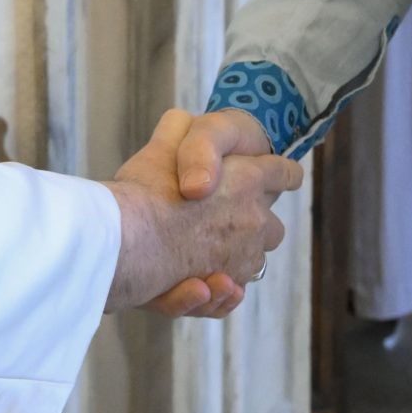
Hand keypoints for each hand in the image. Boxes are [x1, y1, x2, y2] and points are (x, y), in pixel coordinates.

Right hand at [103, 108, 300, 313]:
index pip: (283, 173)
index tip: (284, 176)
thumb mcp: (160, 146)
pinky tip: (196, 284)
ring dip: (233, 258)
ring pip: (251, 261)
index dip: (281, 173)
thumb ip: (177, 129)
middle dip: (254, 224)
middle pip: (272, 225)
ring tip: (201, 255)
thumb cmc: (143, 193)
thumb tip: (183, 119)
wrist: (127, 245)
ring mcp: (243, 258)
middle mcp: (254, 221)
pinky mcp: (225, 291)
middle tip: (221, 220)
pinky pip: (229, 293)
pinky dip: (217, 292)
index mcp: (248, 179)